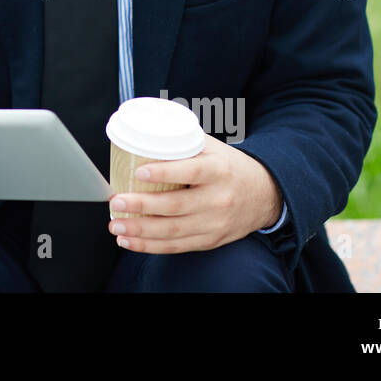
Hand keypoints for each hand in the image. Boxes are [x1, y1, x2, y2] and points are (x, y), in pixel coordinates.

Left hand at [107, 135, 281, 253]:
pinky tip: (130, 241)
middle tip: (117, 202)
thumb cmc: (230, 167)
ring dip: (140, 231)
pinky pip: (177, 247)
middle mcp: (218, 199)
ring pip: (173, 231)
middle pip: (176, 206)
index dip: (164, 172)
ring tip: (116, 226)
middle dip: (141, 206)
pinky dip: (151, 246)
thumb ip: (183, 143)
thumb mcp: (213, 148)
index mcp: (219, 171)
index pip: (190, 172)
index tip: (139, 172)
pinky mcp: (210, 240)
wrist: (265, 195)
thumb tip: (144, 134)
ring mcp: (214, 223)